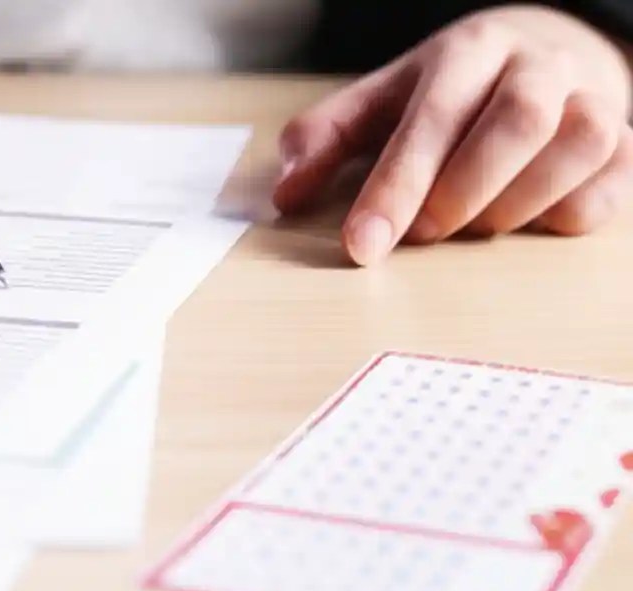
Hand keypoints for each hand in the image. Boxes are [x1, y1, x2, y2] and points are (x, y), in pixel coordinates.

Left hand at [273, 5, 632, 265]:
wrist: (543, 51)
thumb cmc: (447, 91)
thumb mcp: (379, 102)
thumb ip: (325, 140)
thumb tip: (285, 196)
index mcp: (463, 54)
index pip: (430, 120)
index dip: (394, 188)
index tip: (361, 245)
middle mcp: (533, 66)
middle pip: (517, 122)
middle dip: (462, 192)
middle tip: (424, 234)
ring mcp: (588, 98)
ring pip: (577, 144)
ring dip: (519, 204)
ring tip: (475, 227)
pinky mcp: (623, 140)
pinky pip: (613, 180)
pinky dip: (569, 212)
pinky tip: (529, 222)